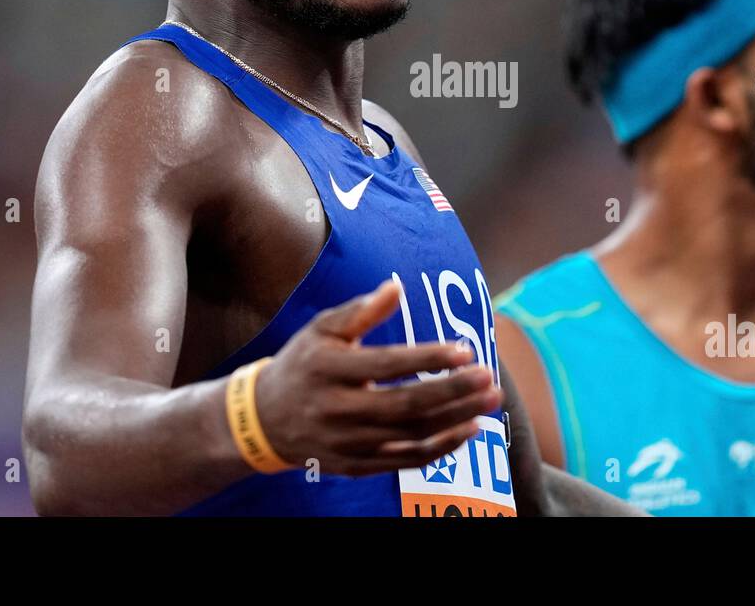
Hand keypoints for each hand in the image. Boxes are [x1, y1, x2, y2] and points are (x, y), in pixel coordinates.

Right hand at [252, 279, 501, 475]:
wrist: (264, 420)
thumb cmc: (303, 363)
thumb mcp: (322, 330)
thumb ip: (361, 311)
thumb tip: (396, 287)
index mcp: (328, 369)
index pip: (387, 364)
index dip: (428, 359)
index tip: (465, 350)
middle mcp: (337, 410)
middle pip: (406, 405)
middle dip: (453, 392)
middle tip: (489, 377)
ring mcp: (348, 443)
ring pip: (412, 435)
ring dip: (457, 418)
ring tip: (490, 399)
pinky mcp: (356, 466)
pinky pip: (407, 461)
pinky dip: (442, 448)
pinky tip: (469, 428)